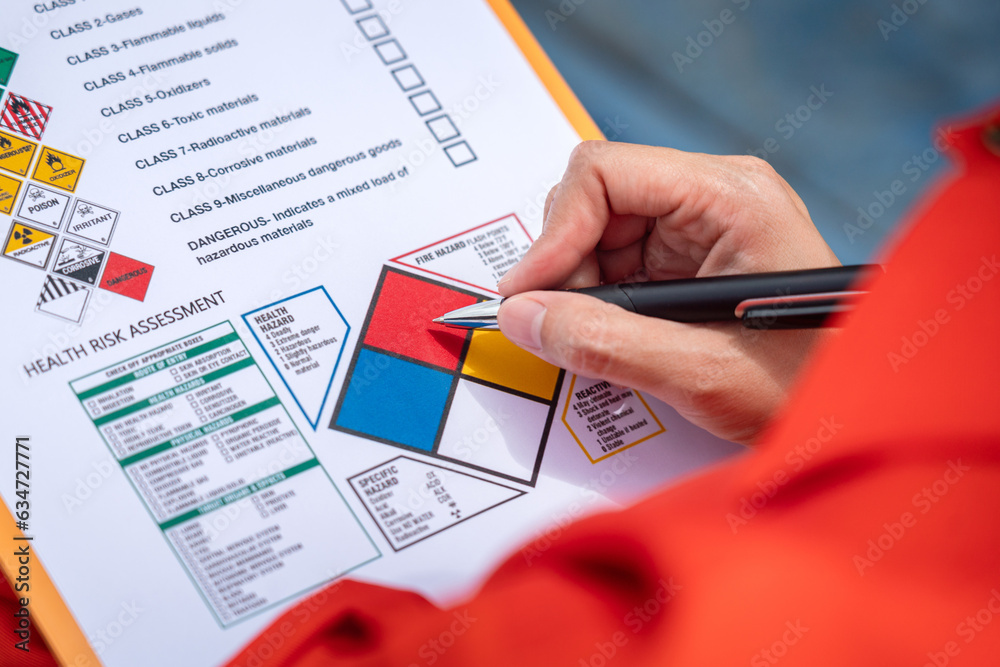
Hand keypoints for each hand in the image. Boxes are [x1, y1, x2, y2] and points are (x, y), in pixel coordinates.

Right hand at [497, 142, 839, 444]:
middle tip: (566, 329)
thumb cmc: (810, 386)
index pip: (604, 174)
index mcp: (731, 196)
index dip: (554, 234)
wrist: (858, 411)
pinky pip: (618, 262)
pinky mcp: (692, 256)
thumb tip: (521, 316)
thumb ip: (602, 343)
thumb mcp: (700, 372)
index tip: (528, 295)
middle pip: (595, 201)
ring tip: (606, 343)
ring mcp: (703, 224)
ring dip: (582, 289)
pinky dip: (601, 302)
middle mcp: (715, 195)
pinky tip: (622, 339)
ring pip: (598, 234)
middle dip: (567, 267)